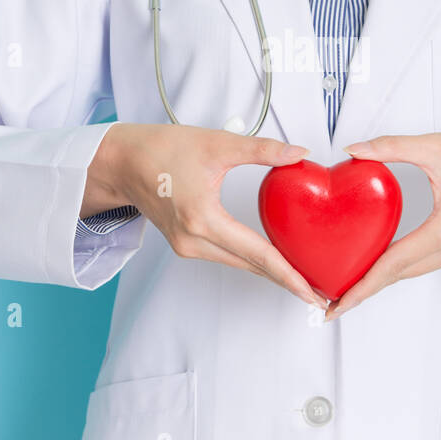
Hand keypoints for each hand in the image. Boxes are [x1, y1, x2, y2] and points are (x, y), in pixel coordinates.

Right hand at [83, 123, 326, 307]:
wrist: (122, 162)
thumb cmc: (161, 151)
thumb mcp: (217, 145)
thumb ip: (262, 150)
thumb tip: (299, 154)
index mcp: (203, 220)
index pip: (258, 254)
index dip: (290, 275)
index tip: (312, 294)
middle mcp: (193, 241)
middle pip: (251, 267)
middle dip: (286, 281)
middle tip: (319, 294)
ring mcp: (187, 246)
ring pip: (238, 263)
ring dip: (270, 271)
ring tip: (301, 279)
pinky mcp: (184, 244)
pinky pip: (226, 257)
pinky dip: (251, 260)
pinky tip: (271, 259)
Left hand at [324, 130, 440, 320]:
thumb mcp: (436, 145)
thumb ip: (391, 147)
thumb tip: (352, 151)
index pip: (395, 262)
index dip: (362, 284)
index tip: (336, 302)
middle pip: (400, 275)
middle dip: (363, 290)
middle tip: (327, 302)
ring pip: (410, 273)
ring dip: (378, 282)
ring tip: (344, 289)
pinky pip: (422, 265)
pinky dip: (396, 270)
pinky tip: (374, 269)